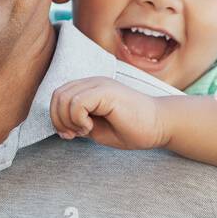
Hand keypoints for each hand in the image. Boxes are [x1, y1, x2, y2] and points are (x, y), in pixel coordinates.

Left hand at [50, 76, 168, 150]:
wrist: (160, 126)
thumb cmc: (132, 129)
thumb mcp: (96, 128)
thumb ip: (77, 123)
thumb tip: (60, 125)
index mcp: (89, 88)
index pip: (58, 96)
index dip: (57, 117)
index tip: (70, 135)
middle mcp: (93, 82)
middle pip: (57, 96)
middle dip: (59, 120)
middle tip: (75, 135)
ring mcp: (99, 84)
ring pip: (64, 98)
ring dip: (68, 120)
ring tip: (85, 130)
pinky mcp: (106, 91)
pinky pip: (77, 103)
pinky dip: (77, 119)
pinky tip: (90, 127)